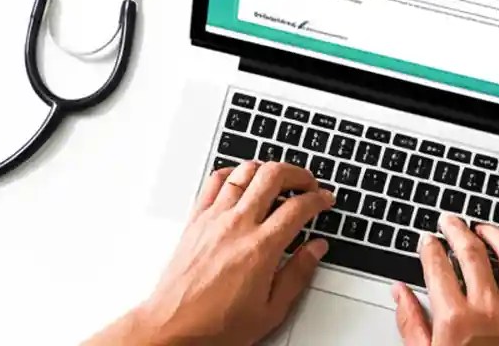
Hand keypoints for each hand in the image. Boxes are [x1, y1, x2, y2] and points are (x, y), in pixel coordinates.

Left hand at [85, 161, 334, 345]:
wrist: (173, 329)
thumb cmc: (215, 325)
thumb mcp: (271, 310)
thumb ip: (298, 274)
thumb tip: (315, 249)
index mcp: (261, 248)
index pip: (298, 207)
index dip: (318, 198)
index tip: (325, 200)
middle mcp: (237, 226)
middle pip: (273, 176)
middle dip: (298, 174)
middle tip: (308, 184)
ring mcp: (214, 219)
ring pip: (245, 172)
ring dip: (268, 169)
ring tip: (279, 179)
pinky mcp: (195, 220)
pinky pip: (215, 181)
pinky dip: (233, 172)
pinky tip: (242, 179)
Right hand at [392, 214, 498, 345]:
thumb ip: (411, 323)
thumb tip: (399, 293)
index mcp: (455, 319)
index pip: (438, 267)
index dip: (429, 247)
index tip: (427, 240)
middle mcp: (487, 309)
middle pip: (471, 252)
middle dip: (457, 230)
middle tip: (450, 221)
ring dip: (496, 234)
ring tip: (483, 226)